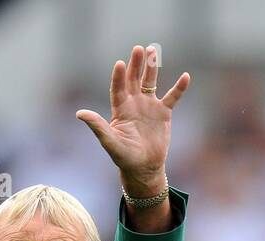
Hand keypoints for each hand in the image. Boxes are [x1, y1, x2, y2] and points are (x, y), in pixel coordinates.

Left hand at [76, 44, 188, 195]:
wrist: (144, 168)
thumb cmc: (124, 157)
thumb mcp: (110, 141)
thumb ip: (97, 126)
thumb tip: (79, 113)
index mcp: (120, 109)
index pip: (118, 89)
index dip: (118, 77)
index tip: (119, 64)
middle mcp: (134, 104)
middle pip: (134, 80)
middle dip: (136, 65)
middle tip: (138, 49)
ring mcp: (149, 106)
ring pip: (151, 82)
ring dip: (152, 67)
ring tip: (152, 51)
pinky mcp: (164, 113)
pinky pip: (172, 97)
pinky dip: (179, 88)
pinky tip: (185, 77)